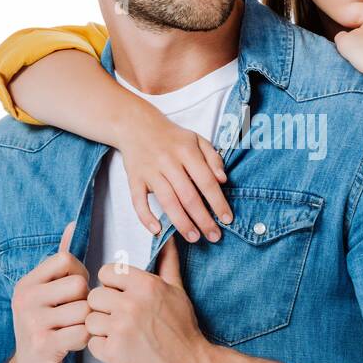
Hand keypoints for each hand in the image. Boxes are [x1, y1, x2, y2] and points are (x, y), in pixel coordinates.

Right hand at [9, 220, 90, 362]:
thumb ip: (61, 261)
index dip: (79, 274)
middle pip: (79, 284)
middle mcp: (25, 298)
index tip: (73, 292)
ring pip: (84, 310)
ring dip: (86, 323)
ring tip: (73, 331)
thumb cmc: (46, 328)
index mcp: (27, 282)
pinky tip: (74, 344)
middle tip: (74, 315)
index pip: (67, 260)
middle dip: (85, 301)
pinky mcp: (43, 345)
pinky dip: (85, 340)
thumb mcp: (48, 292)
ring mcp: (32, 322)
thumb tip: (73, 223)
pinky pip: (82, 332)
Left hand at [84, 235, 212, 362]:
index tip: (122, 298)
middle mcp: (131, 304)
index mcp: (145, 285)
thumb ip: (167, 262)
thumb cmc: (183, 330)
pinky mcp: (113, 354)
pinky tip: (124, 352)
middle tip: (123, 321)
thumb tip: (168, 235)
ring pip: (90, 321)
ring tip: (124, 337)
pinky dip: (105, 351)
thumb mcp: (177, 291)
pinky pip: (92, 345)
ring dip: (102, 331)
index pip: (105, 272)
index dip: (111, 285)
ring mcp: (121, 330)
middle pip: (94, 297)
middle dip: (104, 309)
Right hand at [119, 110, 232, 243]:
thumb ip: (213, 158)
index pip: (206, 181)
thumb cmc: (172, 136)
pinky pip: (138, 201)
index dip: (218, 202)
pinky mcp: (134, 178)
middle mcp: (168, 161)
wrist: (136, 125)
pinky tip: (158, 230)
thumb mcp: (197, 139)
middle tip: (214, 236)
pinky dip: (146, 217)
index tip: (227, 219)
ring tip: (194, 238)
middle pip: (188, 196)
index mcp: (187, 151)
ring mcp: (150, 171)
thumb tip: (223, 180)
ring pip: (167, 201)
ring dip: (181, 223)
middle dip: (203, 219)